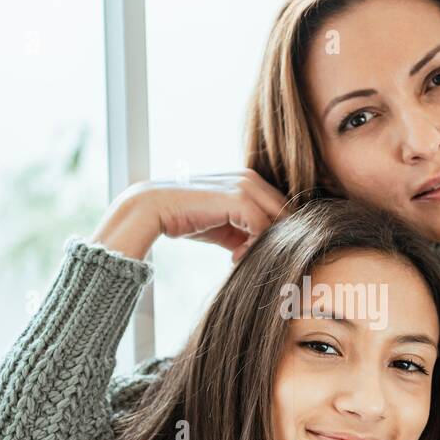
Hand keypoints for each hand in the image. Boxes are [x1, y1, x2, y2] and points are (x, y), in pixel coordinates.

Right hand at [89, 169, 288, 262]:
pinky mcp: (238, 199)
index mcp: (250, 180)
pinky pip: (262, 228)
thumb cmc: (187, 218)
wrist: (153, 209)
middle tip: (256, 261)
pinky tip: (232, 257)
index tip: (257, 256)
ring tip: (239, 259)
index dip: (278, 236)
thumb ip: (247, 234)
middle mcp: (251, 178)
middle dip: (278, 242)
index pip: (282, 209)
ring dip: (264, 246)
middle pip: (287, 215)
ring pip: (278, 221)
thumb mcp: (224, 227)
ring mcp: (245, 186)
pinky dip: (252, 247)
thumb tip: (268, 251)